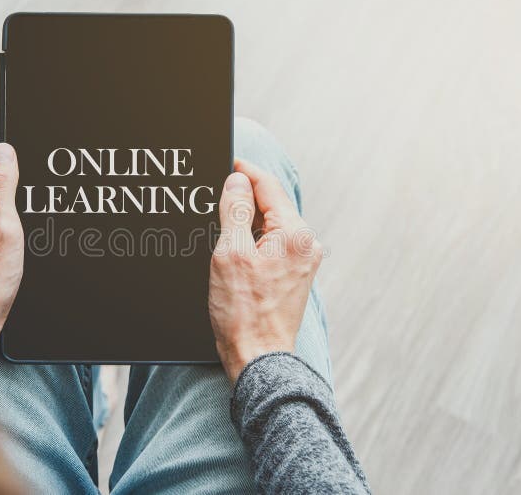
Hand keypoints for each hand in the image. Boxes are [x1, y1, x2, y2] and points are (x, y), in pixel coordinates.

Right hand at [209, 159, 322, 382]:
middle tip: (214, 192)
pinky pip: (272, 245)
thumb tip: (237, 180)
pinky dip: (252, 240)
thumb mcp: (230, 253)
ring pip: (271, 226)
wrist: (258, 358)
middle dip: (243, 197)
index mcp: (296, 234)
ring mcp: (303, 262)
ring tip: (219, 221)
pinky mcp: (294, 276)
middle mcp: (306, 245)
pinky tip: (233, 246)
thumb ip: (235, 211)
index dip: (244, 172)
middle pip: (271, 205)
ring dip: (246, 220)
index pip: (268, 187)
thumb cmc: (243, 313)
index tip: (225, 162)